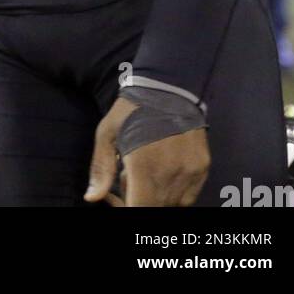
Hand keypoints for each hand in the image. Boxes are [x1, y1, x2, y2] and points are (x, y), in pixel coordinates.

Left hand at [85, 97, 209, 206]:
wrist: (169, 85)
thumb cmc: (132, 109)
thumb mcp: (107, 132)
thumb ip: (100, 168)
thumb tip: (91, 198)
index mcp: (144, 165)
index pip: (139, 209)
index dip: (126, 209)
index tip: (116, 198)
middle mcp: (171, 173)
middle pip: (156, 208)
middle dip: (139, 201)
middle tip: (128, 178)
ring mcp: (190, 172)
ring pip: (173, 204)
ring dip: (157, 197)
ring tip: (146, 171)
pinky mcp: (202, 167)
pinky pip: (189, 195)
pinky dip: (175, 192)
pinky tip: (163, 171)